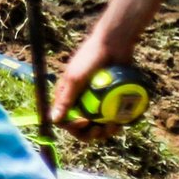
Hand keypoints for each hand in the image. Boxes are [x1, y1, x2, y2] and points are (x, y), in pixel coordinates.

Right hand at [53, 25, 141, 141]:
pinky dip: (120, 122)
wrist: (114, 44)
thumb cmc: (90, 58)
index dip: (73, 127)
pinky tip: (125, 122)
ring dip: (107, 131)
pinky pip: (115, 117)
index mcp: (68, 97)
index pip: (65, 121)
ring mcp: (98, 102)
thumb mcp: (75, 79)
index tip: (85, 122)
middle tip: (101, 129)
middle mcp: (81, 102)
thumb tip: (53, 120)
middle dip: (92, 134)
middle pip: (83, 128)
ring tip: (116, 126)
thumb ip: (65, 99)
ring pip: (100, 126)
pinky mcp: (113, 100)